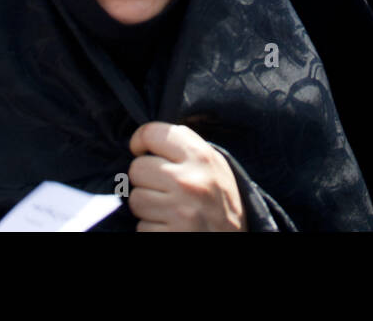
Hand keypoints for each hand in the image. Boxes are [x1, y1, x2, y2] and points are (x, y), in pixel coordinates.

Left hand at [127, 122, 245, 231]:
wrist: (236, 238)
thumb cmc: (222, 200)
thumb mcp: (214, 164)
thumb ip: (187, 147)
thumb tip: (149, 138)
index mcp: (200, 157)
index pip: (153, 134)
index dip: (140, 140)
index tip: (140, 150)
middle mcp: (188, 181)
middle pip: (137, 168)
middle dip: (144, 179)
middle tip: (161, 187)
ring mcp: (179, 211)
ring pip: (136, 199)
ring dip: (146, 206)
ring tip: (168, 208)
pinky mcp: (171, 235)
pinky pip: (141, 226)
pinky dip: (151, 227)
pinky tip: (170, 225)